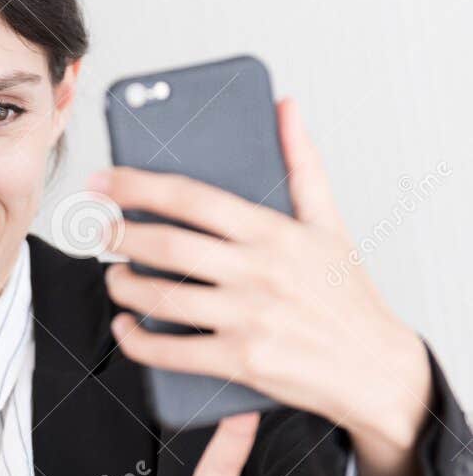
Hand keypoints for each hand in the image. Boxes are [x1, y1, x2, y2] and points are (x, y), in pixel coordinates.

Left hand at [88, 98, 432, 465]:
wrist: (376, 367)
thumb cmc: (348, 296)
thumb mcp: (331, 224)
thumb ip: (303, 164)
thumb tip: (285, 108)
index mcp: (275, 233)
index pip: (192, 199)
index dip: (139, 186)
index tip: (105, 182)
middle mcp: (260, 272)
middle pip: (168, 246)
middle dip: (120, 236)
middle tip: (100, 229)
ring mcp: (249, 318)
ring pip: (163, 298)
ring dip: (124, 286)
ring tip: (113, 276)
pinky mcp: (242, 361)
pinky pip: (172, 351)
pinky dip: (138, 341)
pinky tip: (127, 329)